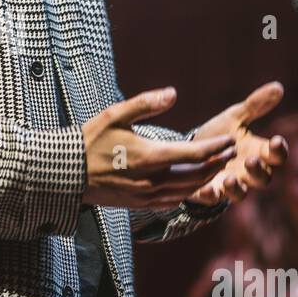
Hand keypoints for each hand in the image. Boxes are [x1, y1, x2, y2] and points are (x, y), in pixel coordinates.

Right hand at [81, 86, 235, 210]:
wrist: (66, 173)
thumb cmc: (90, 140)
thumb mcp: (115, 114)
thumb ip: (146, 103)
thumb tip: (173, 92)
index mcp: (149, 156)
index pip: (194, 154)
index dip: (216, 148)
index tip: (230, 140)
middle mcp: (152, 180)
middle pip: (197, 175)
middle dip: (217, 164)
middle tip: (231, 153)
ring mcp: (146, 195)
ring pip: (187, 190)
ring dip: (206, 178)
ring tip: (217, 167)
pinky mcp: (139, 204)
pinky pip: (172, 201)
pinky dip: (187, 192)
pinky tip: (192, 184)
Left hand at [186, 81, 288, 207]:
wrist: (190, 150)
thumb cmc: (219, 135)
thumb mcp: (234, 117)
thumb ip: (255, 105)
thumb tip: (278, 87)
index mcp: (257, 152)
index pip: (276, 156)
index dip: (279, 151)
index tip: (277, 141)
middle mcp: (247, 173)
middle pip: (263, 179)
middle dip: (259, 171)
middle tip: (251, 159)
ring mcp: (229, 184)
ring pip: (240, 194)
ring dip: (237, 188)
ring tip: (231, 178)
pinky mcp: (208, 192)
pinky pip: (212, 198)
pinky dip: (211, 195)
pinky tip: (207, 189)